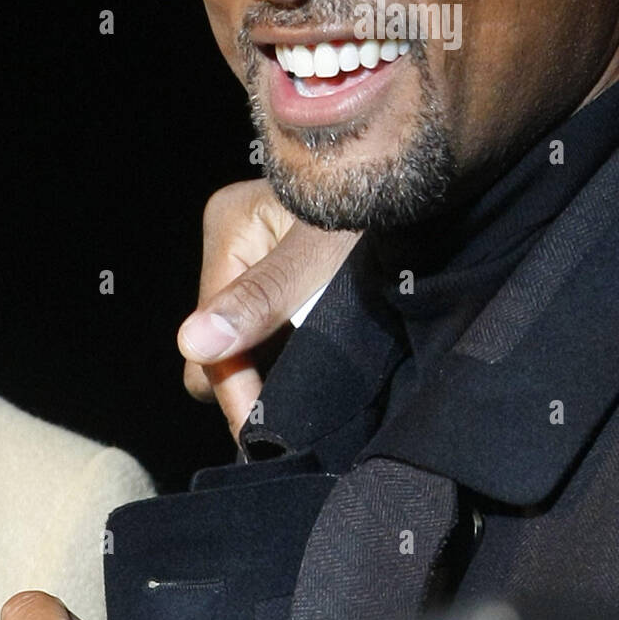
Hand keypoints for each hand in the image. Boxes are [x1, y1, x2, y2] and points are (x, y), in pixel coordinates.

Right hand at [178, 180, 359, 440]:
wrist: (426, 189)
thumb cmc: (378, 210)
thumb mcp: (321, 258)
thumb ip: (262, 300)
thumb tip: (192, 342)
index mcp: (229, 225)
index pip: (208, 332)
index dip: (236, 383)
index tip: (261, 430)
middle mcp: (239, 239)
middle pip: (224, 341)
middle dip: (256, 378)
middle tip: (300, 418)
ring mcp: (266, 256)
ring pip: (251, 341)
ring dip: (282, 367)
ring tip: (318, 395)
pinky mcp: (296, 273)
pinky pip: (279, 329)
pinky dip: (299, 350)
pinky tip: (325, 367)